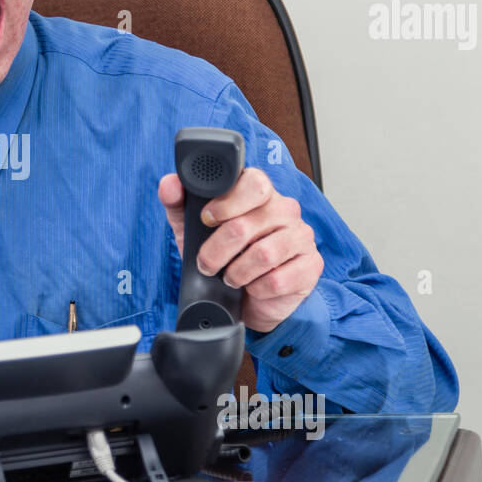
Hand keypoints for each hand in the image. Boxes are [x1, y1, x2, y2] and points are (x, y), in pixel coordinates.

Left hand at [159, 167, 322, 333]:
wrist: (248, 299)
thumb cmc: (225, 257)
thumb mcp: (193, 230)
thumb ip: (179, 204)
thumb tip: (170, 184)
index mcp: (259, 193)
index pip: (252, 182)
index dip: (225, 203)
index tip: (206, 219)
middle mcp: (285, 209)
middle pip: (248, 223)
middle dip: (217, 250)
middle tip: (207, 263)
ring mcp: (301, 236)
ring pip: (263, 254)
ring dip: (237, 272)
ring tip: (231, 276)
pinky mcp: (311, 266)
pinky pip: (278, 279)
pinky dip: (256, 288)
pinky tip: (253, 286)